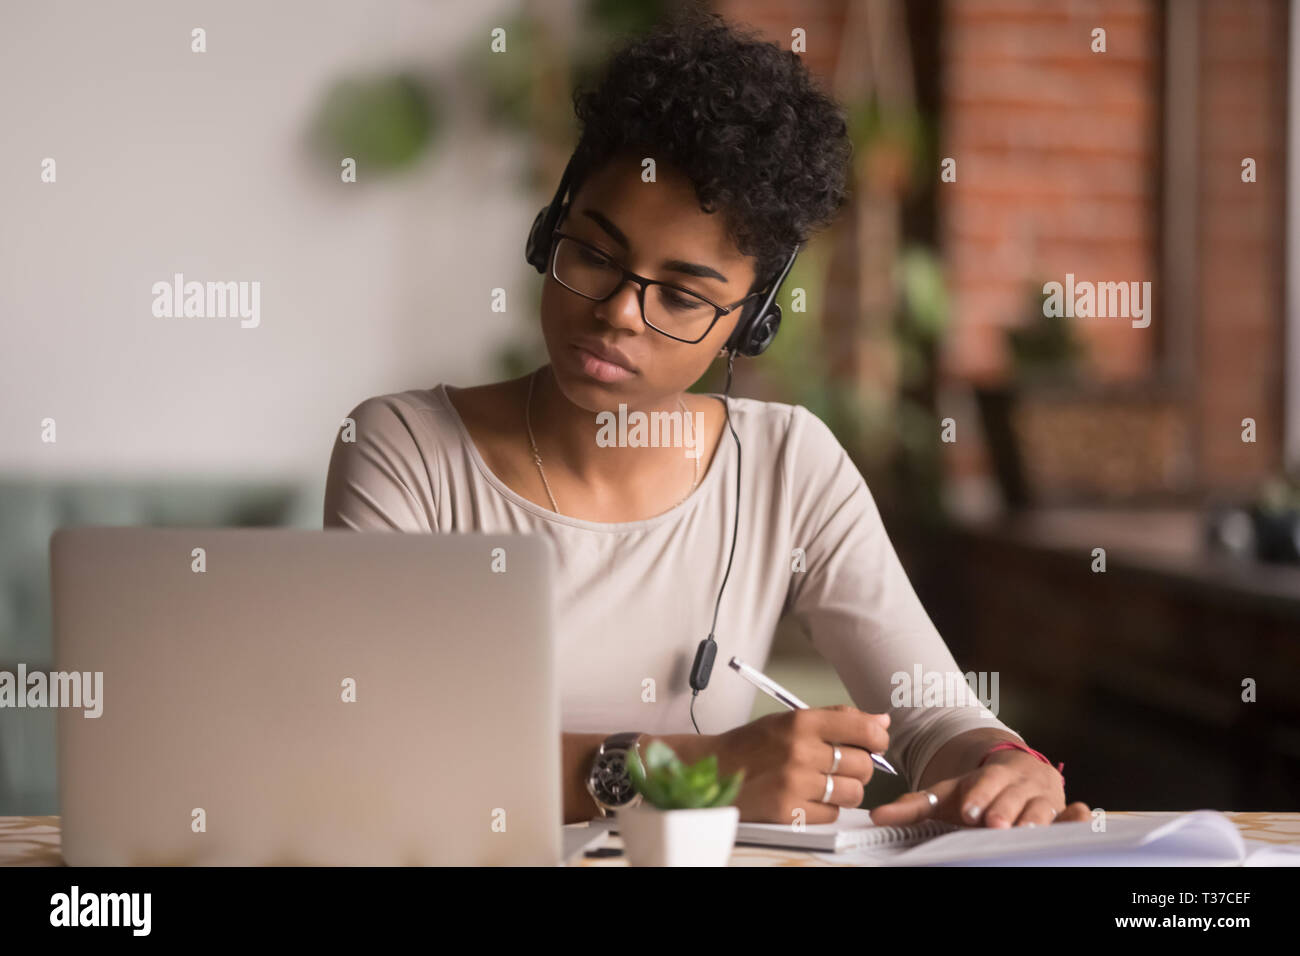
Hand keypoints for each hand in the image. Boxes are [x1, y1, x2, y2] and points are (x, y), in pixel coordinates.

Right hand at [712, 704, 890, 823]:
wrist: (712, 769)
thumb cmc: (752, 745)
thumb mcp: (790, 720)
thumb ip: (837, 718)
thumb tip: (881, 721)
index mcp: (801, 722)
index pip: (862, 728)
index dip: (877, 738)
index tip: (875, 743)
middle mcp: (799, 751)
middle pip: (862, 765)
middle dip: (858, 768)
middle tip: (841, 766)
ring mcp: (794, 783)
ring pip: (853, 792)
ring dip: (845, 791)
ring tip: (825, 784)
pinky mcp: (788, 811)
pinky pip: (832, 814)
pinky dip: (826, 809)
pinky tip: (808, 797)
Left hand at [870, 750, 1089, 828]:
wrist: (1017, 774)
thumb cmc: (977, 792)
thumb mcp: (947, 795)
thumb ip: (914, 806)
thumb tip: (876, 818)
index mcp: (990, 776)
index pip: (984, 784)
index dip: (979, 795)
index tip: (970, 811)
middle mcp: (1019, 784)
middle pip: (1012, 797)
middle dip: (1005, 811)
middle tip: (995, 825)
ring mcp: (1043, 798)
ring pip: (1042, 808)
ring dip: (1037, 818)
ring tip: (1027, 832)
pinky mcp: (1063, 811)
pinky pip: (1072, 814)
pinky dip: (1077, 816)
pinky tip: (1081, 816)